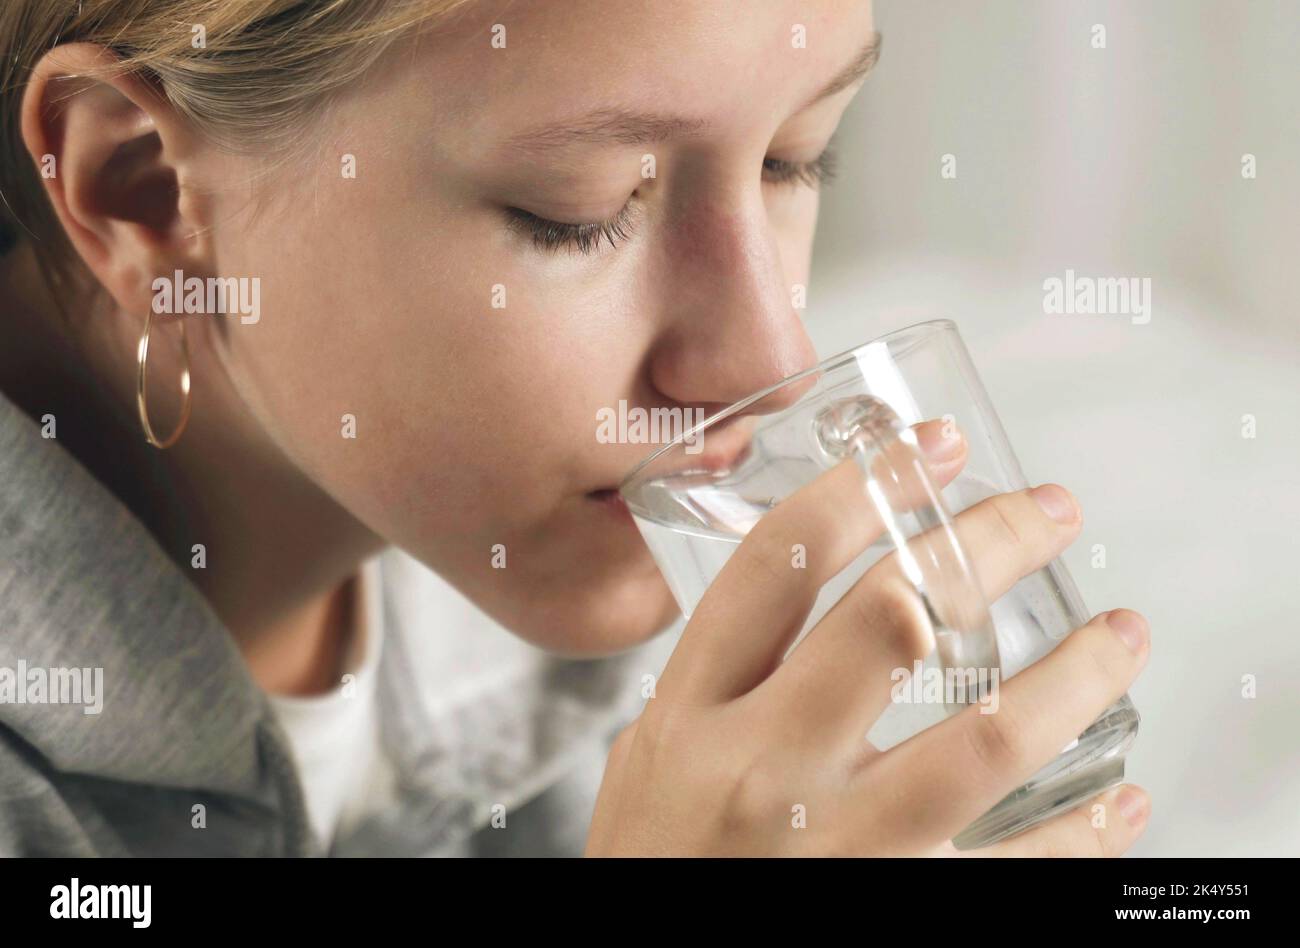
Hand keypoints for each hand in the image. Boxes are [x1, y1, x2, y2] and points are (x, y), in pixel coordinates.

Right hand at [586, 421, 1150, 855]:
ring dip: (1075, 674)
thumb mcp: (646, 763)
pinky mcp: (898, 910)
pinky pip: (1020, 867)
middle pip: (894, 618)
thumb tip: (782, 614)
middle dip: (987, 545)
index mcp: (692, 717)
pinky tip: (1118, 798)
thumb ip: (709, 686)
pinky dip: (1088, 831)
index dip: (864, 488)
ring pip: (988, 738)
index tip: (929, 449)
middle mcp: (765, 770)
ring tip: (1121, 635)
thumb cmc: (655, 873)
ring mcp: (838, 849)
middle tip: (1046, 511)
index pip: (779, 566)